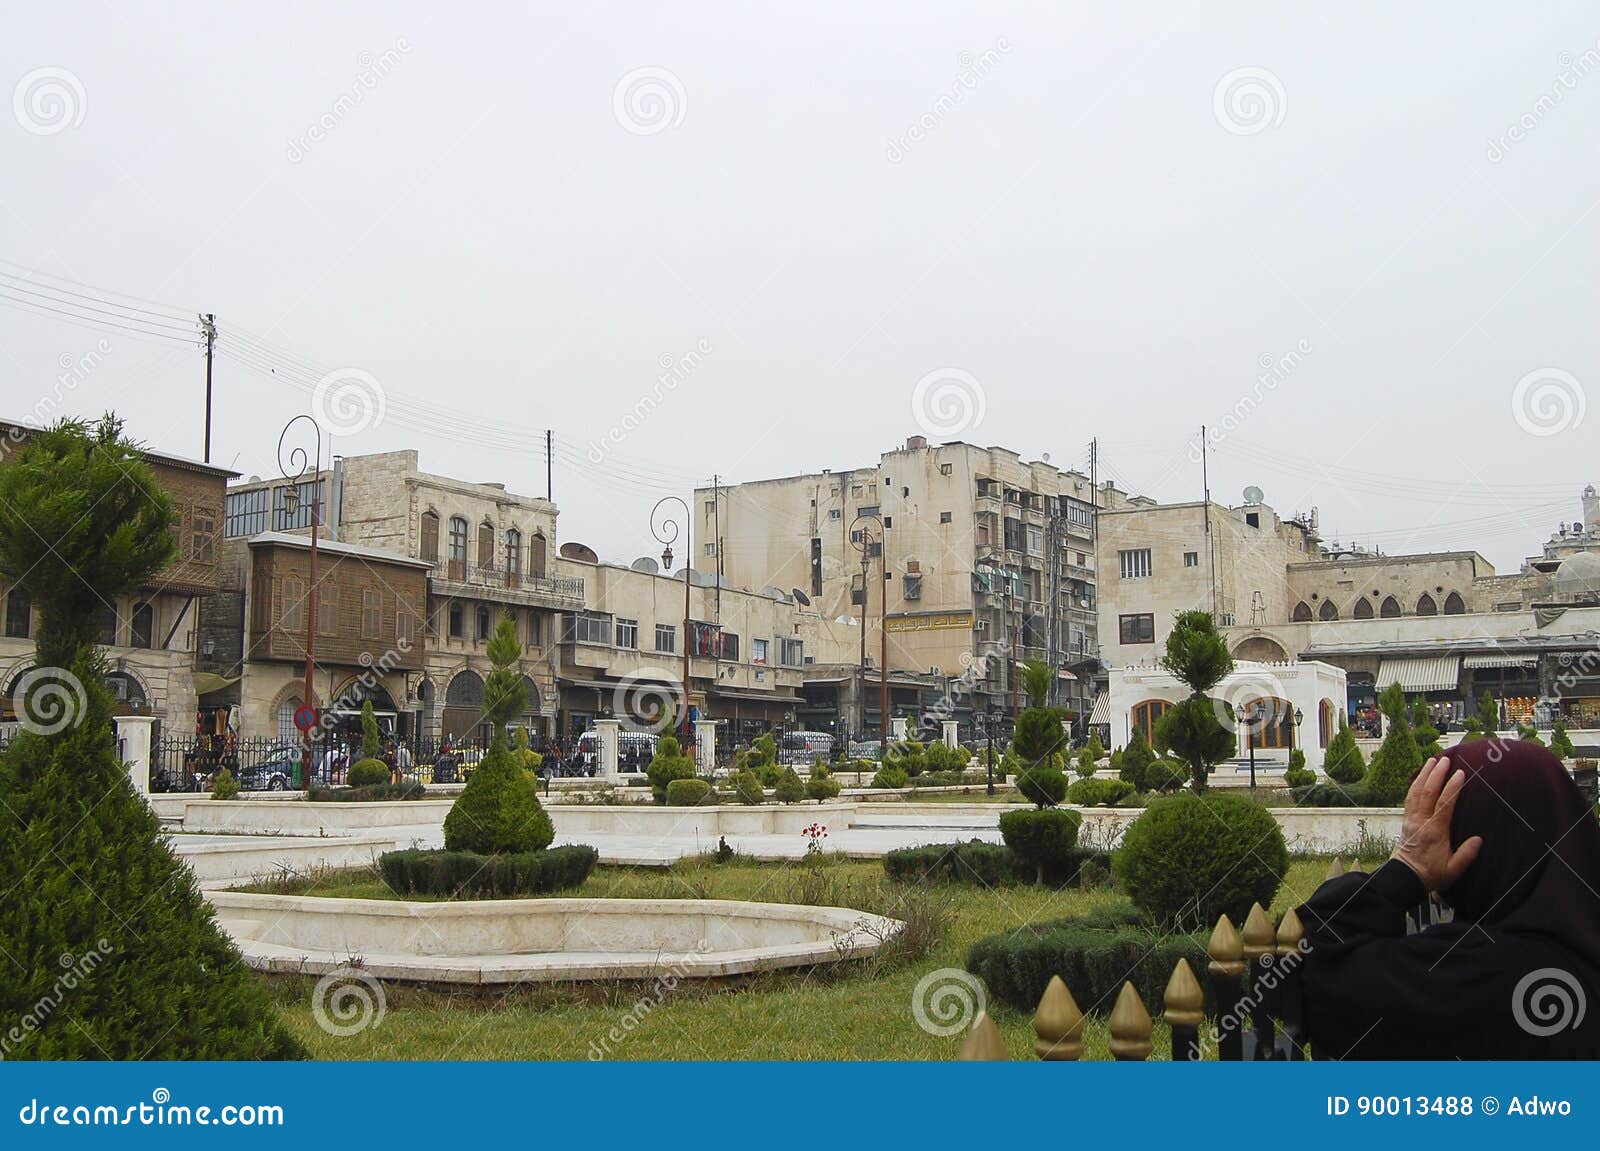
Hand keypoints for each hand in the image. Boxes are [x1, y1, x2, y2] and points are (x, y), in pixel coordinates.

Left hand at [1391, 756, 1481, 892]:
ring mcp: (1411, 819)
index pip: (1443, 805)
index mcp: (1434, 832)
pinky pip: (1410, 797)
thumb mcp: (1453, 869)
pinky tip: (1420, 775)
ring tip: (1432, 760)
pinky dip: (1415, 784)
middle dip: (1436, 774)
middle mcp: (1421, 821)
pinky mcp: (1406, 819)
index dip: (1452, 788)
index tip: (1460, 773)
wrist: (1406, 877)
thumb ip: (1466, 855)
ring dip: (1424, 774)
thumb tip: (1479, 839)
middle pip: (1427, 792)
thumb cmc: (1432, 874)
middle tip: (1445, 759)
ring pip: (1416, 792)